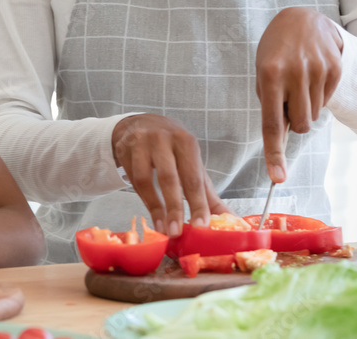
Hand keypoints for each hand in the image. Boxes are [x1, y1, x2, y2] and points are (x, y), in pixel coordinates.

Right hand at [111, 114, 229, 236]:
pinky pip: (133, 179)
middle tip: (177, 233)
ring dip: (155, 207)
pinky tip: (151, 214)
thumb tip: (231, 220)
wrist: (142, 123)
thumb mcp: (191, 164)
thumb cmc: (172, 149)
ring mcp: (141, 143)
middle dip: (174, 207)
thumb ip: (207, 193)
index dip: (198, 203)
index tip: (201, 226)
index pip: (193, 177)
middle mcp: (163, 139)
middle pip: (169, 177)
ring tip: (163, 229)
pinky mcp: (125, 150)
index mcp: (186, 142)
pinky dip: (143, 198)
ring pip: (145, 179)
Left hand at [256, 7, 343, 183]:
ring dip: (305, 108)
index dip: (274, 153)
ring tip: (298, 84)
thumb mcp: (262, 72)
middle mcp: (295, 73)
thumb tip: (280, 141)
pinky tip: (312, 77)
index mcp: (270, 75)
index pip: (271, 123)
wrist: (301, 19)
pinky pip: (327, 102)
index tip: (278, 178)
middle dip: (293, 122)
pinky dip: (318, 97)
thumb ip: (270, 104)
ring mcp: (318, 70)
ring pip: (314, 116)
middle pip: (299, 126)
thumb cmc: (276, 51)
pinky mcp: (336, 69)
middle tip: (288, 100)